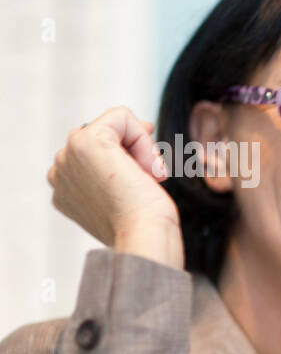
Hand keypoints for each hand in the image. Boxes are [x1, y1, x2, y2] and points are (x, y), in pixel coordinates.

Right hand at [47, 107, 179, 250]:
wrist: (144, 236)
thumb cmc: (144, 224)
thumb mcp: (129, 192)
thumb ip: (126, 161)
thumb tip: (145, 123)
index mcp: (65, 188)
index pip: (98, 154)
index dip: (128, 157)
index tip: (145, 177)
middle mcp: (59, 171)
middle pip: (105, 138)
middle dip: (135, 152)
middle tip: (146, 181)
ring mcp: (67, 156)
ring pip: (113, 126)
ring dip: (140, 148)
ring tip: (147, 177)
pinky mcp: (84, 142)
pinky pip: (122, 116)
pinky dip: (144, 139)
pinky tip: (147, 167)